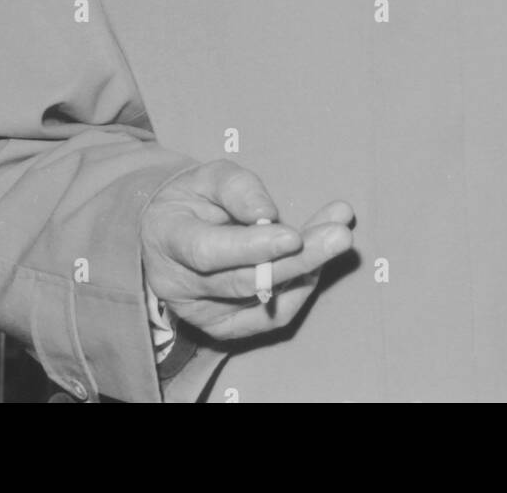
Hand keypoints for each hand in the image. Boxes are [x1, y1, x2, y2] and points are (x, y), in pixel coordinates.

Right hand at [140, 159, 354, 340]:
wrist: (168, 234)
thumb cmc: (193, 199)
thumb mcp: (209, 176)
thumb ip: (238, 189)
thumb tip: (268, 214)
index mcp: (167, 239)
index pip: (207, 252)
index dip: (251, 247)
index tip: (293, 235)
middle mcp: (179, 285)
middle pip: (243, 282)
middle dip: (296, 260)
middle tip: (339, 235)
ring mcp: (200, 313)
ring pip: (262, 301)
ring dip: (306, 269)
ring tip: (336, 235)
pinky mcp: (221, 328)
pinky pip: (269, 318)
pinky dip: (298, 291)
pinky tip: (316, 262)